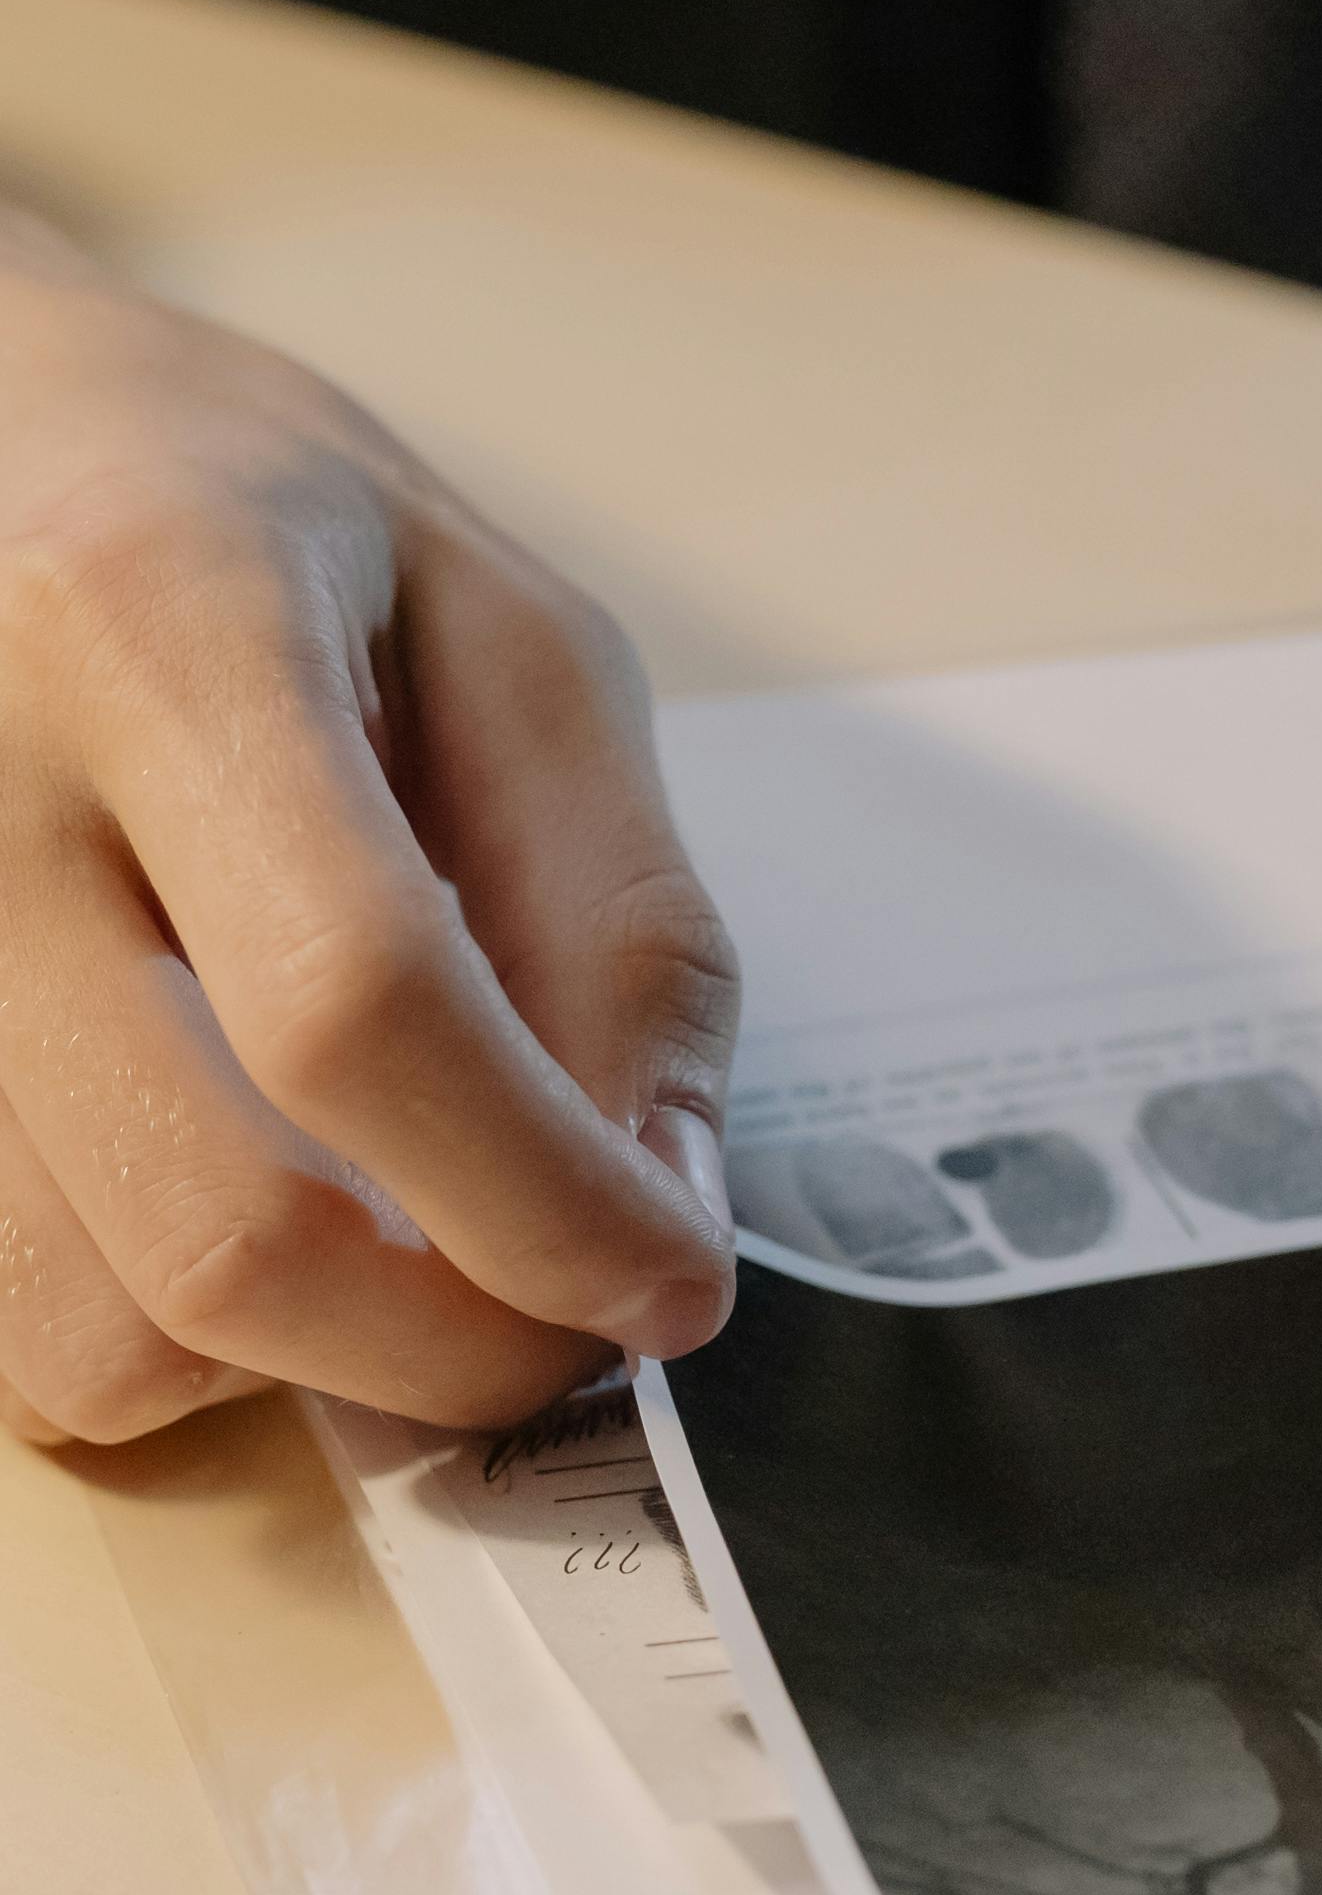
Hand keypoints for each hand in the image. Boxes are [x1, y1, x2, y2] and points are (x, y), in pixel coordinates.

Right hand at [0, 218, 737, 1443]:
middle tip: (556, 1318)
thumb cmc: (272, 537)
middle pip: (210, 1223)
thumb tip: (663, 1209)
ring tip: (368, 1216)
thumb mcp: (517, 643)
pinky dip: (152, 1331)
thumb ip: (619, 917)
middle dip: (440, 1347)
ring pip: (80, 1332)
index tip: (668, 1284)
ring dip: (285, 1357)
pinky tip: (217, 1188)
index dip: (541, 1196)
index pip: (359, 1001)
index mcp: (155, 624)